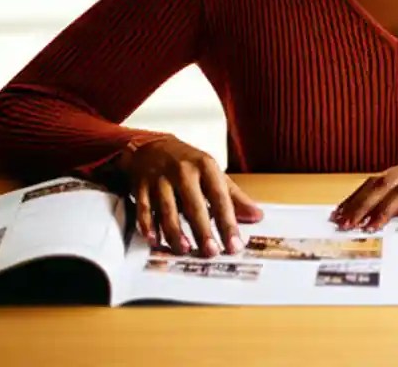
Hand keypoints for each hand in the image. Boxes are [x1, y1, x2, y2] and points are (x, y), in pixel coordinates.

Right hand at [122, 136, 263, 256]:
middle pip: (193, 205)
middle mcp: (183, 171)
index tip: (234, 245)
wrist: (151, 146)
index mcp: (205, 166)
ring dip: (174, 232)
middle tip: (210, 252)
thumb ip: (235, 197)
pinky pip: (144, 208)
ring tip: (184, 250)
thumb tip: (257, 216)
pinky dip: (148, 226)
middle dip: (202, 230)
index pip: (220, 198)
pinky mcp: (141, 186)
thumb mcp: (213, 174)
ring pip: (167, 209)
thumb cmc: (188, 164)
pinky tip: (155, 240)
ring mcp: (160, 178)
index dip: (228, 223)